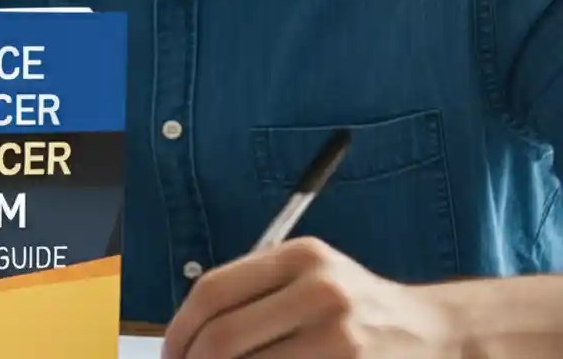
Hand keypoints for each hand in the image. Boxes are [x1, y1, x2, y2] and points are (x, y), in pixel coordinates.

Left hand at [161, 237, 458, 358]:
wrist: (435, 333)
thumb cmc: (354, 308)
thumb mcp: (309, 276)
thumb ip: (252, 292)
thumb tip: (184, 338)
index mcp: (301, 256)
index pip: (213, 292)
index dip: (179, 329)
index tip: (169, 353)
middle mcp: (322, 291)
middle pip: (224, 337)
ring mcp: (341, 338)